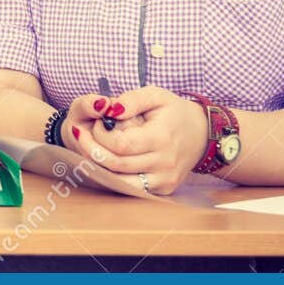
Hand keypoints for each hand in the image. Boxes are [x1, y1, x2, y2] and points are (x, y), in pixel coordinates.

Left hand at [73, 86, 208, 194]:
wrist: (202, 134)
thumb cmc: (174, 112)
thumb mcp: (155, 95)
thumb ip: (131, 99)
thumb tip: (108, 108)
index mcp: (161, 138)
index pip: (120, 144)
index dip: (100, 135)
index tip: (97, 123)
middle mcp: (164, 163)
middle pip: (116, 165)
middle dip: (92, 150)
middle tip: (81, 136)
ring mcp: (165, 179)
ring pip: (120, 181)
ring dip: (99, 167)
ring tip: (89, 149)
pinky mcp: (164, 189)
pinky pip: (132, 188)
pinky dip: (114, 177)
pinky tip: (105, 161)